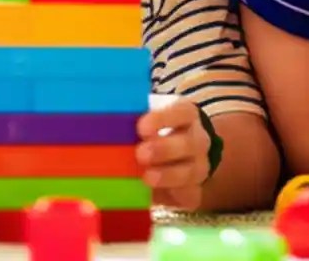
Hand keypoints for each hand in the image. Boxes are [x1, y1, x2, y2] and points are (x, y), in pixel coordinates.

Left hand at [137, 95, 210, 209]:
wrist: (183, 157)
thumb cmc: (156, 133)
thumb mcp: (149, 122)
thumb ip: (134, 126)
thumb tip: (108, 129)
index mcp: (186, 116)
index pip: (180, 113)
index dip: (163, 119)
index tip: (141, 128)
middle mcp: (198, 140)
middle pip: (188, 143)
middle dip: (164, 149)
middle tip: (141, 154)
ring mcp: (200, 166)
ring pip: (191, 171)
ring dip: (168, 175)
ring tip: (147, 178)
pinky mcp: (195, 190)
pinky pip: (189, 194)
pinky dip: (174, 196)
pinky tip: (157, 196)